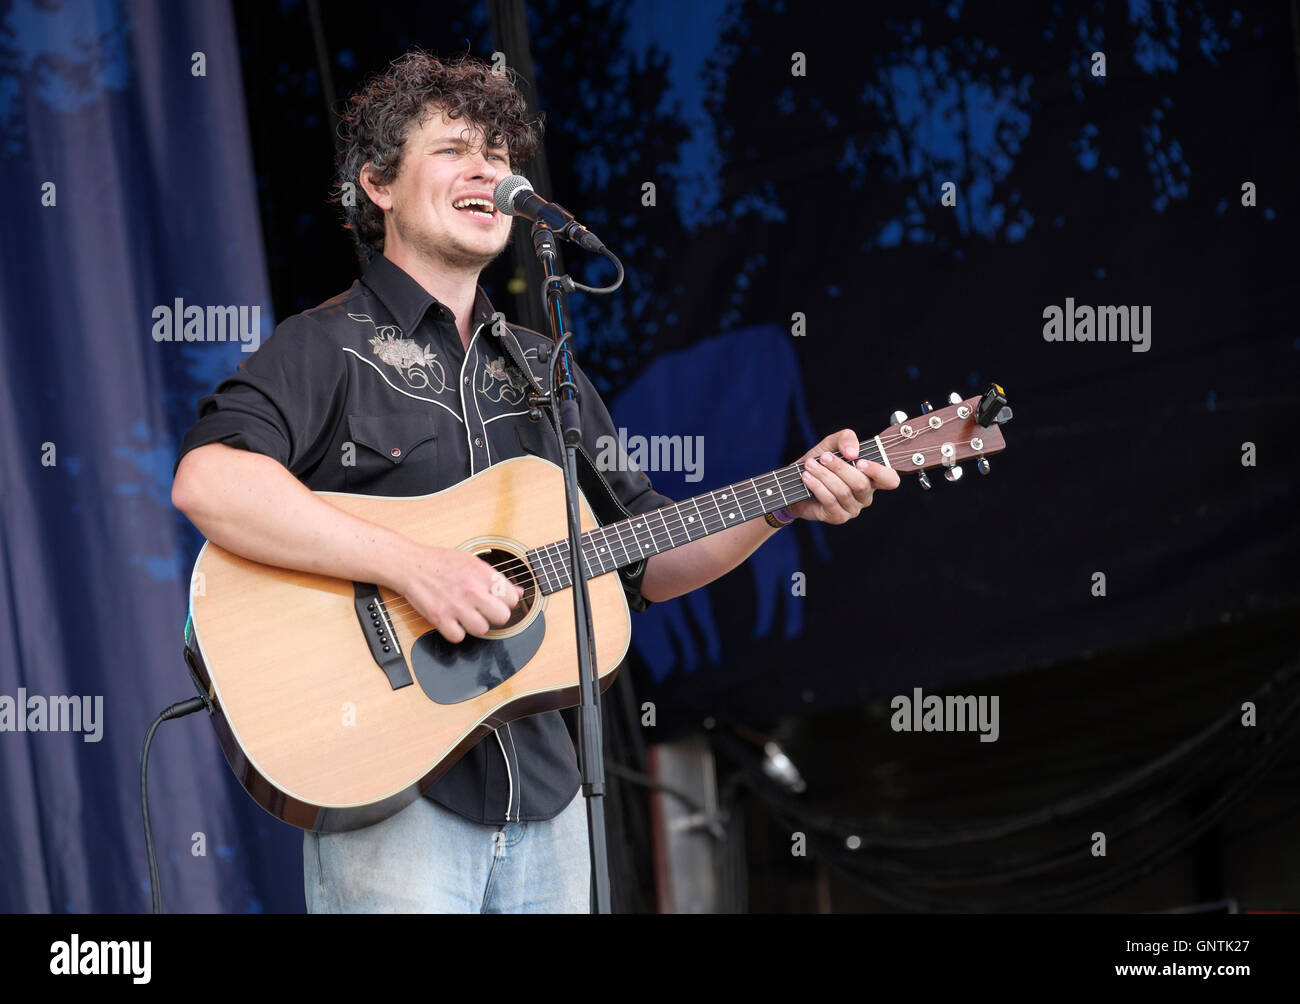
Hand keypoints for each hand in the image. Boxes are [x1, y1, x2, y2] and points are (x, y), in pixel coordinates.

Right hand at [391, 546, 524, 643]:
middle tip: (485, 611)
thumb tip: (519, 592)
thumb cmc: (442, 562)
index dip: (506, 602)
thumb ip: (496, 578)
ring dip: (476, 626)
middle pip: (502, 617)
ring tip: (467, 616)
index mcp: (482, 574)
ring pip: (482, 630)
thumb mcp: (473, 562)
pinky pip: (458, 637)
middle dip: (495, 616)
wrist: (411, 564)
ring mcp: (456, 605)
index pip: (512, 598)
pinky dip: (455, 632)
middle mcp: (472, 589)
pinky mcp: (439, 617)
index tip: (498, 601)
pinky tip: (453, 621)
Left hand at [786, 429, 900, 523]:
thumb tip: (853, 452)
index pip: (890, 480)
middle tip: (823, 457)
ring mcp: (853, 508)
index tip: (860, 461)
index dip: (878, 472)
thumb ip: (846, 438)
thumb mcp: (832, 443)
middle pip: (861, 484)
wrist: (797, 481)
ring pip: (843, 492)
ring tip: (810, 465)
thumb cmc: (821, 461)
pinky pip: (830, 501)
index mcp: (872, 478)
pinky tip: (807, 477)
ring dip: (824, 475)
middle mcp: (865, 495)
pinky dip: (817, 486)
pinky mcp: (838, 517)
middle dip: (840, 467)